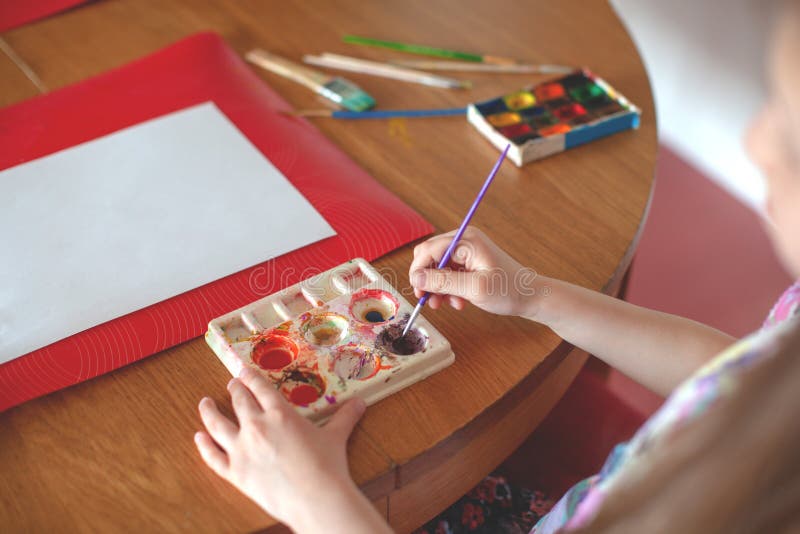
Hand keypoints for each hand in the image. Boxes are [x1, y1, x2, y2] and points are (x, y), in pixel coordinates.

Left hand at [194, 368, 382, 532]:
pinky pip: (213, 457)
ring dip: (209, 411)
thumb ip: (345, 417)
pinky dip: (203, 446)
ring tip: (204, 403)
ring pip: (217, 425)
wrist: (315, 499)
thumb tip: (360, 403)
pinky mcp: (235, 472)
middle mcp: (256, 426)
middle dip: (234, 390)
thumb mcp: (336, 437)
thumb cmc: (327, 466)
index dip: (250, 376)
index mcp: (280, 413)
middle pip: (239, 401)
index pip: (260, 387)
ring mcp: (242, 449)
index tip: (243, 371)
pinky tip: (199, 438)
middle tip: (232, 384)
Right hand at [409, 226, 541, 316]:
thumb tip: (416, 277)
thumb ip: (443, 281)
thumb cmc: (509, 290)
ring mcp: (467, 252)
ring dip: (438, 287)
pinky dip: (449, 289)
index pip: (428, 249)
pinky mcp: (470, 263)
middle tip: (429, 300)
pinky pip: (448, 274)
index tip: (418, 291)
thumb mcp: (473, 288)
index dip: (418, 270)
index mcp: (466, 241)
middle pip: (430, 257)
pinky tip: (458, 302)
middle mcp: (464, 242)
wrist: (531, 297)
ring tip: (445, 305)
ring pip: (437, 268)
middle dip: (428, 280)